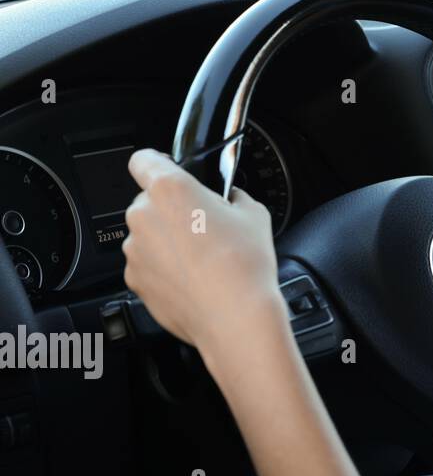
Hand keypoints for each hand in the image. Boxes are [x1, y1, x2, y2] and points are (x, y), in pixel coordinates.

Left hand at [123, 148, 286, 357]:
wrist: (234, 316)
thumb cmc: (244, 265)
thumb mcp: (253, 213)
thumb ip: (231, 197)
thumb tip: (227, 200)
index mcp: (170, 189)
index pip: (143, 159)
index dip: (158, 162)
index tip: (167, 168)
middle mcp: (144, 216)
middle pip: (149, 201)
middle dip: (172, 209)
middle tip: (204, 225)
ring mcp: (135, 251)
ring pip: (148, 234)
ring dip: (167, 240)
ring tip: (203, 257)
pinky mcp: (135, 280)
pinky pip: (147, 264)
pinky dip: (164, 268)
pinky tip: (194, 277)